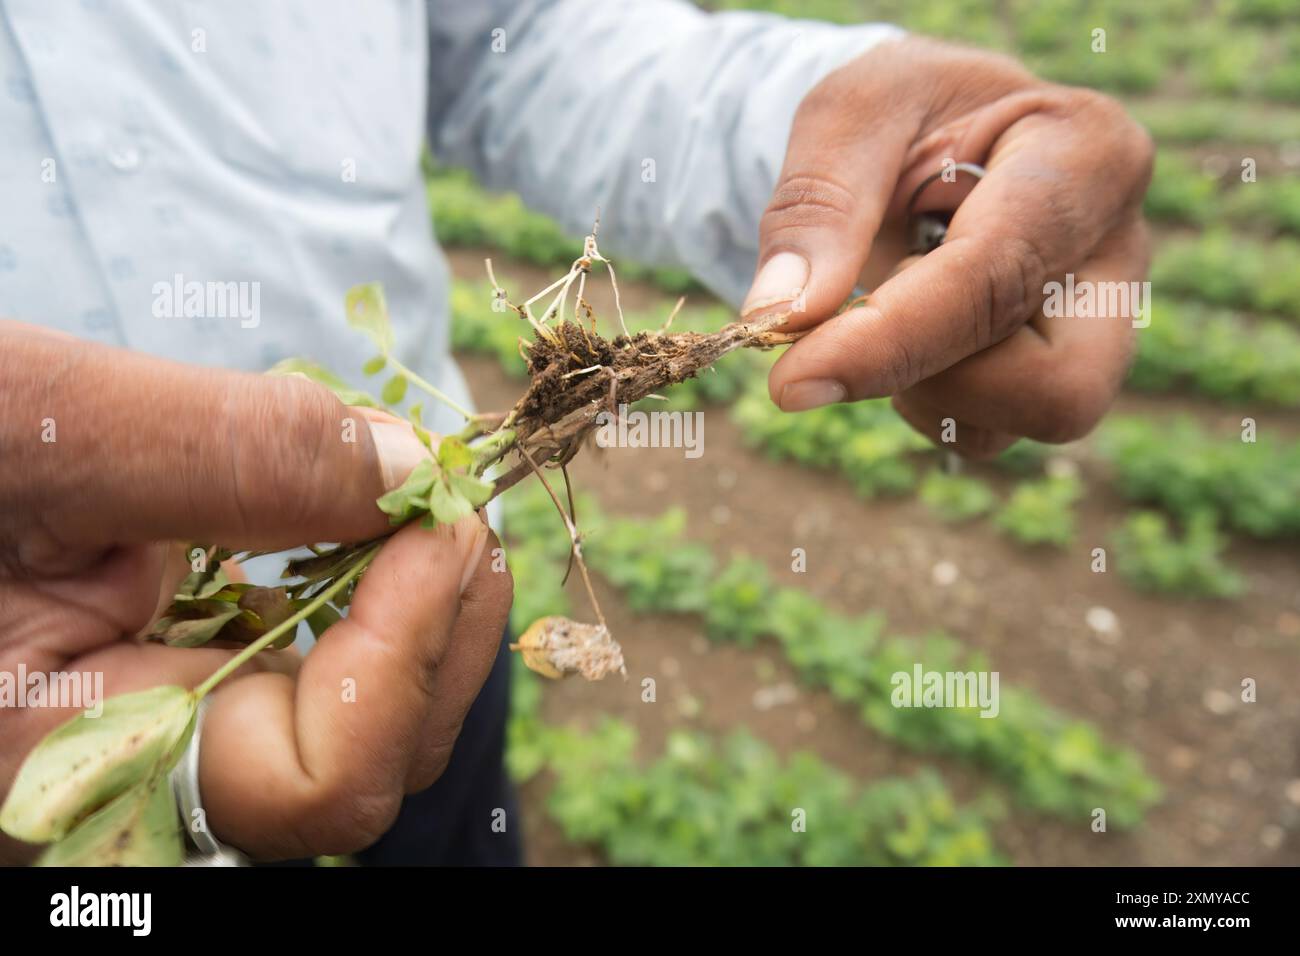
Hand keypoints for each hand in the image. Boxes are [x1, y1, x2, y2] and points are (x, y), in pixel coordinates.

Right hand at [0, 323, 511, 860]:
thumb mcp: (34, 426)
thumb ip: (222, 452)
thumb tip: (403, 466)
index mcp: (78, 763)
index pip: (319, 785)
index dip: (406, 653)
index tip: (437, 518)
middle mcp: (135, 781)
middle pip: (369, 765)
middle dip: (441, 631)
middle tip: (456, 503)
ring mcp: (163, 738)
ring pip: (361, 728)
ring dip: (421, 614)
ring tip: (423, 507)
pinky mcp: (180, 685)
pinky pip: (316, 676)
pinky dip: (370, 598)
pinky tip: (363, 523)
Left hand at [744, 36, 1153, 457]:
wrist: (933, 132)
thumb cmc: (902, 111)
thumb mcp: (851, 114)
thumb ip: (817, 203)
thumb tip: (780, 314)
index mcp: (1090, 157)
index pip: (997, 276)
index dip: (891, 339)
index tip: (789, 378)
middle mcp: (1117, 257)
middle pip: (1055, 389)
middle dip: (928, 374)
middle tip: (847, 316)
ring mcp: (1099, 330)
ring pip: (1007, 423)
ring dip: (911, 382)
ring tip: (889, 287)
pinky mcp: (1058, 377)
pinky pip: (979, 432)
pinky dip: (916, 394)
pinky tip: (904, 328)